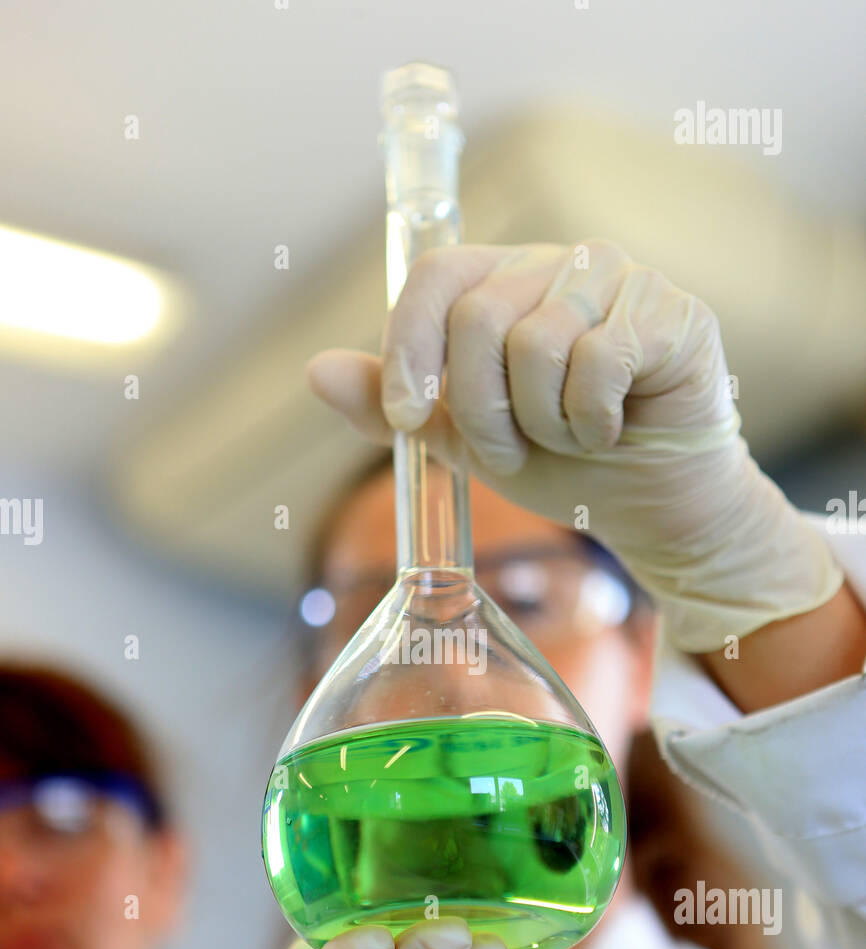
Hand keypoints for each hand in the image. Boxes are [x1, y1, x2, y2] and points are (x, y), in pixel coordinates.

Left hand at [306, 239, 840, 653]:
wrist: (651, 506)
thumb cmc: (563, 463)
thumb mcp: (465, 441)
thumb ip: (399, 408)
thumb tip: (316, 373)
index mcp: (501, 281)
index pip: (435, 277)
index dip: (410, 346)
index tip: (409, 416)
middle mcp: (556, 264)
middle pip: (479, 319)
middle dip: (483, 413)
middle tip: (514, 450)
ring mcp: (616, 279)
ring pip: (537, 343)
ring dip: (543, 424)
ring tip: (571, 438)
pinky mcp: (668, 311)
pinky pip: (598, 362)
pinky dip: (593, 420)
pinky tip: (613, 429)